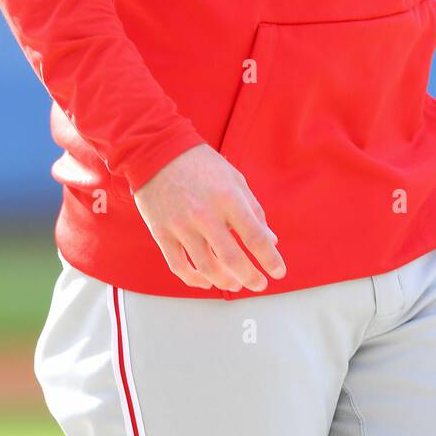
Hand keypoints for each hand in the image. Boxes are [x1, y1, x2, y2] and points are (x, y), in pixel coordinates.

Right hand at [132, 144, 286, 292]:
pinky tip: (206, 282)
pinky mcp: (162, 233)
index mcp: (227, 197)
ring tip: (235, 284)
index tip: (278, 272)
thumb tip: (271, 239)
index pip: (255, 237)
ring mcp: (181, 226)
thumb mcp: (234, 178)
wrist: (157, 150)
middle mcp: (205, 214)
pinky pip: (179, 266)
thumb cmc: (200, 163)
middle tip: (259, 285)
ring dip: (225, 282)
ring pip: (206, 268)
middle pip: (232, 259)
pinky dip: (194, 280)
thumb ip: (253, 209)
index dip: (270, 259)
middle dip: (251, 278)